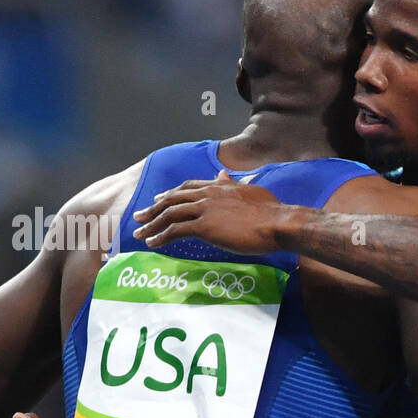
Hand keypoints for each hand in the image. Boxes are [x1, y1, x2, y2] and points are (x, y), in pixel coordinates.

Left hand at [132, 170, 285, 254]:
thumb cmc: (271, 211)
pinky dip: (161, 236)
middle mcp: (207, 194)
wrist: (277, 222)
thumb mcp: (250, 190)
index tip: (159, 199)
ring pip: (169, 214)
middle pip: (173, 199)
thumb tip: (222, 174)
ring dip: (152, 223)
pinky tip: (153, 243)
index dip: (171, 193)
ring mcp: (204, 210)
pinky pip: (175, 231)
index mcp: (218, 186)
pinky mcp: (204, 227)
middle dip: (154, 207)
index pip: (188, 187)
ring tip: (140, 231)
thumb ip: (232, 184)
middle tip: (140, 215)